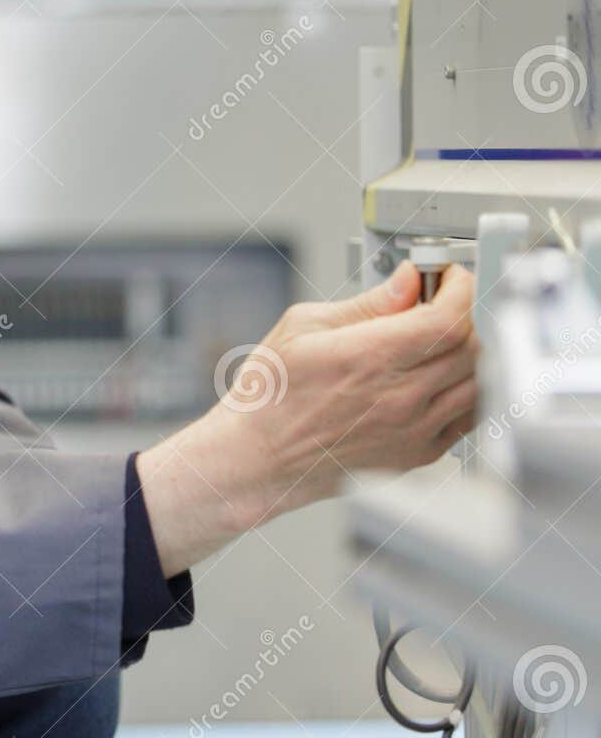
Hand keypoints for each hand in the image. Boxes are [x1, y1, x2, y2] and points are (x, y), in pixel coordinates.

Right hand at [139, 262, 478, 574]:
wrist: (258, 458)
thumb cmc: (270, 396)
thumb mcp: (302, 327)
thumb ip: (366, 303)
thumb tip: (408, 281)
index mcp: (368, 359)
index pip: (449, 318)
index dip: (460, 289)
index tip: (451, 279)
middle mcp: (398, 397)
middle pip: (472, 345)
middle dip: (462, 314)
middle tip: (437, 304)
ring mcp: (414, 430)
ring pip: (479, 380)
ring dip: (468, 352)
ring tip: (437, 341)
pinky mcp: (419, 454)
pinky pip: (470, 415)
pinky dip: (466, 388)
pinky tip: (440, 377)